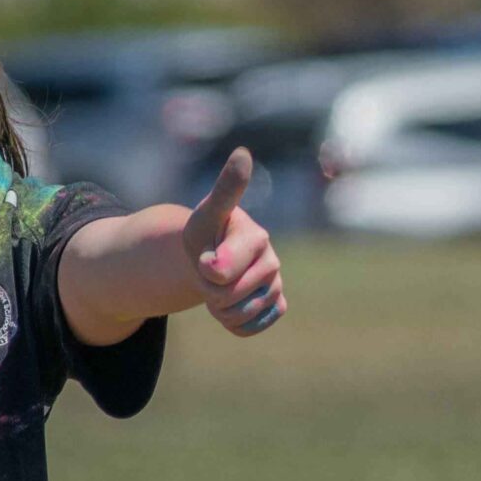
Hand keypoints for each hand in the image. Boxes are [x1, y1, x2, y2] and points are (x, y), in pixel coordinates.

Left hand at [181, 148, 285, 336]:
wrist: (212, 257)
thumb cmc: (207, 232)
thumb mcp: (207, 213)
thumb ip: (225, 191)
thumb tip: (244, 153)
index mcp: (256, 236)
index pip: (220, 270)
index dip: (205, 270)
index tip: (204, 257)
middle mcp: (272, 260)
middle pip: (227, 296)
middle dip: (208, 289)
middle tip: (209, 270)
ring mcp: (276, 285)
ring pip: (238, 313)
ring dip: (219, 307)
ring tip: (219, 285)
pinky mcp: (277, 306)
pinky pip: (250, 327)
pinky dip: (233, 322)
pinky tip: (232, 302)